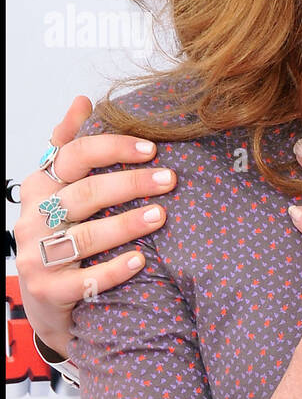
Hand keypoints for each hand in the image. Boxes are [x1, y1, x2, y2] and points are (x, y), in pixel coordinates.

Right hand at [12, 96, 175, 355]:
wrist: (46, 299)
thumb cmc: (59, 234)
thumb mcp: (59, 189)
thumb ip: (68, 145)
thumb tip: (83, 99)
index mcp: (40, 188)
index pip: (73, 156)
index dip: (112, 148)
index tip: (152, 147)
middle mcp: (34, 219)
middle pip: (85, 193)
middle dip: (131, 183)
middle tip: (170, 178)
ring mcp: (38, 256)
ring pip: (86, 236)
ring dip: (126, 224)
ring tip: (161, 215)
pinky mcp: (49, 290)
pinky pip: (86, 279)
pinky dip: (115, 269)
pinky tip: (141, 260)